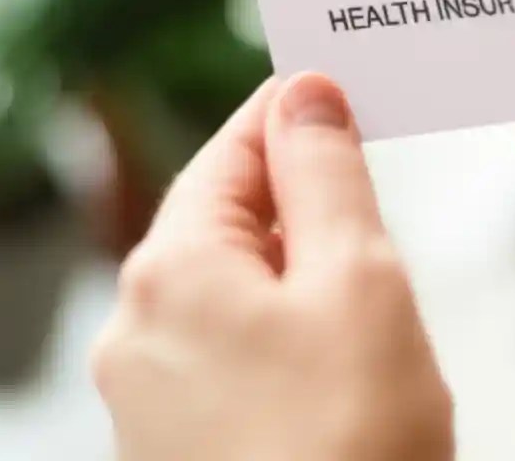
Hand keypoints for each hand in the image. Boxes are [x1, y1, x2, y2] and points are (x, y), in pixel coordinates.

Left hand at [92, 75, 452, 460]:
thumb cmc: (351, 445)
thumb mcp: (358, 280)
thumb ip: (326, 173)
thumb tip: (305, 94)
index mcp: (171, 268)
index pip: (233, 149)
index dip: (294, 114)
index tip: (345, 90)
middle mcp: (135, 326)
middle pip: (227, 221)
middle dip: (305, 206)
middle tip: (379, 208)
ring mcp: (145, 394)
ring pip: (231, 292)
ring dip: (299, 279)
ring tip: (370, 309)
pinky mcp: (170, 444)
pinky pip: (226, 355)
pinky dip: (281, 340)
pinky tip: (335, 376)